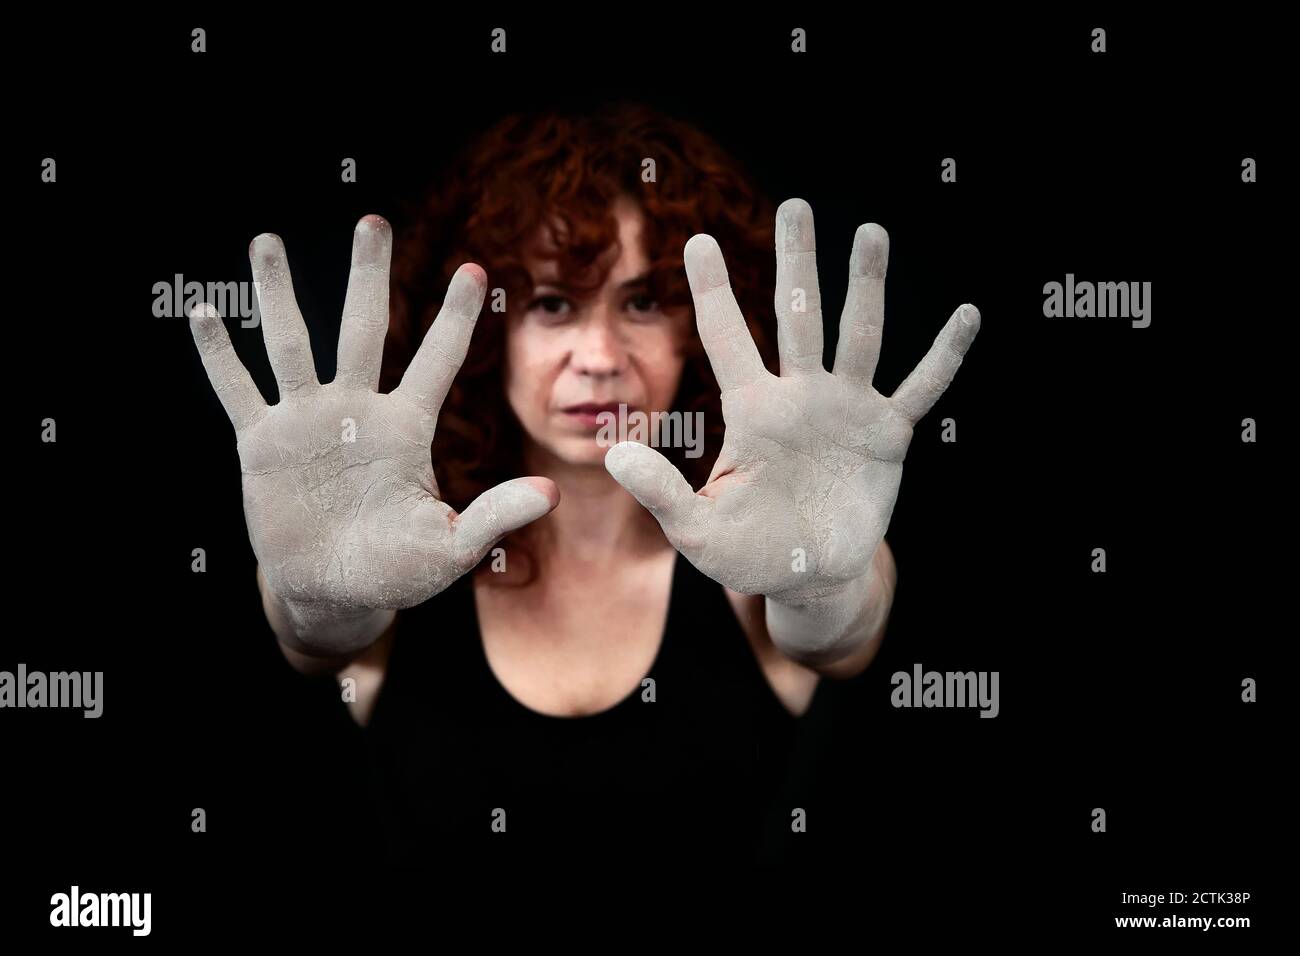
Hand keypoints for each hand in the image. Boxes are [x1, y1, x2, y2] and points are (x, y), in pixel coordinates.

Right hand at [189, 215, 557, 652]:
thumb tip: (552, 493)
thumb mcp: (450, 547)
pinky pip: (238, 390)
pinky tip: (203, 312)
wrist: (335, 594)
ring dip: (279, 293)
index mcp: (406, 429)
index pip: (435, 360)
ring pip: (293, 344)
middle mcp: (357, 411)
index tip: (473, 269)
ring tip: (266, 241)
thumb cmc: (398, 571)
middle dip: (368, 275)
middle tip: (373, 220)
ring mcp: (307, 421)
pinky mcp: (263, 443)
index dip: (452, 318)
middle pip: (363, 328)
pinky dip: (219, 355)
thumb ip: (494, 516)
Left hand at [605, 198, 978, 607]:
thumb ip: (660, 492)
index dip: (713, 291)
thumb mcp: (697, 529)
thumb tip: (614, 454)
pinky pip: (920, 388)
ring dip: (865, 287)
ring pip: (858, 336)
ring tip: (870, 231)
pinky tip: (968, 315)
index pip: (727, 339)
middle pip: (798, 316)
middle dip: (796, 263)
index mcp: (753, 411)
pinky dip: (944, 356)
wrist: (809, 578)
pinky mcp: (887, 435)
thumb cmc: (748, 553)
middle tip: (794, 207)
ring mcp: (846, 409)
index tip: (696, 239)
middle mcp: (801, 396)